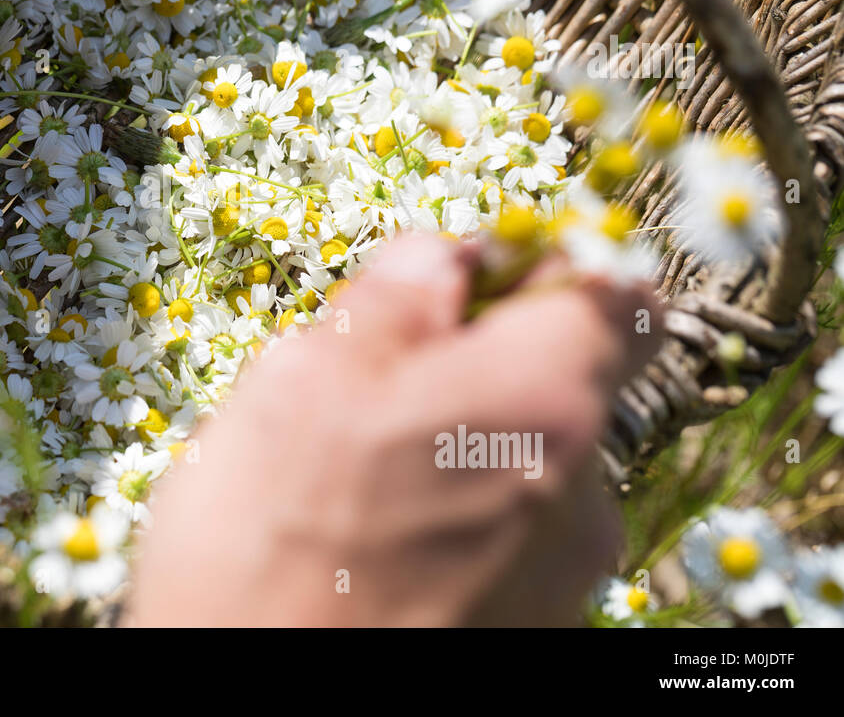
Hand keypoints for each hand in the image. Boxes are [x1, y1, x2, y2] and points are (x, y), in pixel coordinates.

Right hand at [125, 232, 660, 625]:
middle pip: (558, 378)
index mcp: (542, 402)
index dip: (543, 263)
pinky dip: (451, 512)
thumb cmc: (268, 548)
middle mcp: (581, 492)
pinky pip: (505, 533)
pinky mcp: (529, 626)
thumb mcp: (306, 377)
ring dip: (453, 441)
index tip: (466, 276)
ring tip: (349, 476)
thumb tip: (446, 255)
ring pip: (522, 458)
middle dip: (474, 361)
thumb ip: (396, 295)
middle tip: (367, 384)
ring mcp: (562, 573)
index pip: (612, 289)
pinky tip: (367, 540)